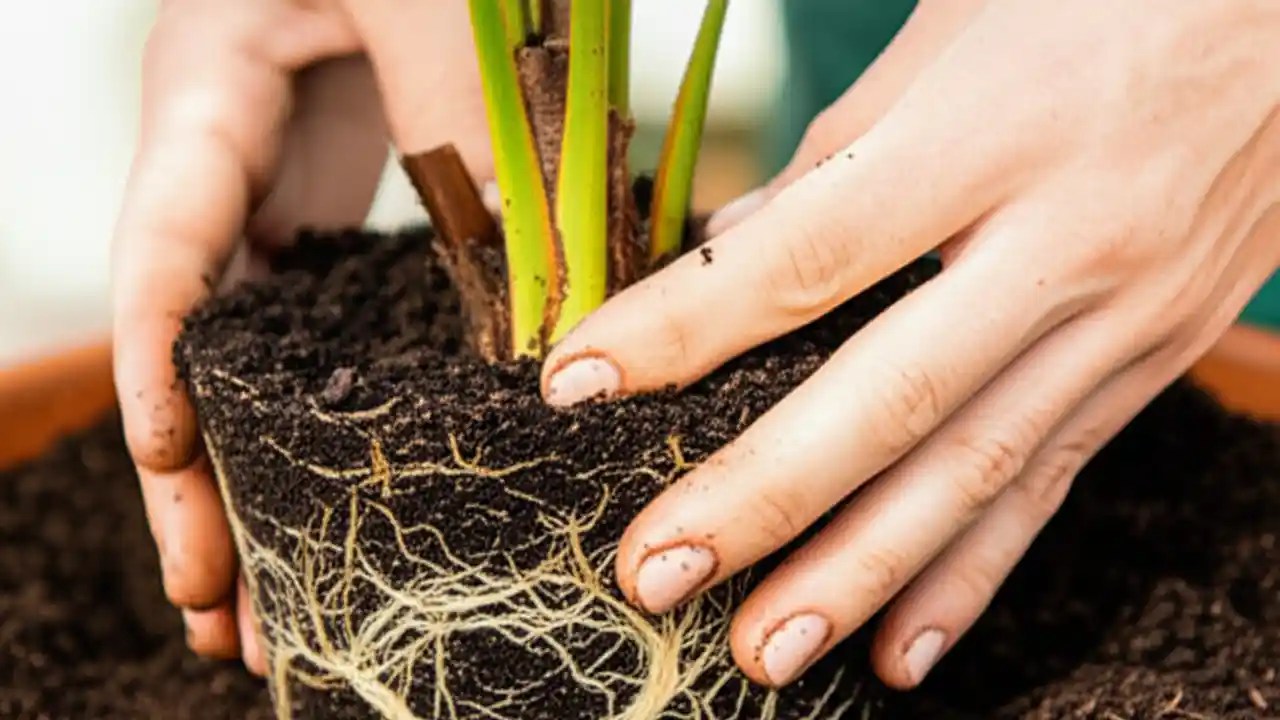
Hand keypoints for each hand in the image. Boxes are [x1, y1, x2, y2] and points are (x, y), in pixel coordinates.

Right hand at [111, 0, 489, 671]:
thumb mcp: (425, 1)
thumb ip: (469, 126)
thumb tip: (546, 302)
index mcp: (208, 99)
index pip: (163, 251)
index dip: (157, 367)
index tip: (176, 468)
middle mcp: (227, 165)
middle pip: (193, 345)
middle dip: (200, 481)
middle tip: (223, 609)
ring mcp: (277, 191)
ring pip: (252, 353)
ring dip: (263, 473)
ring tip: (277, 591)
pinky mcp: (331, 204)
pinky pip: (319, 322)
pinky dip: (326, 411)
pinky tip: (348, 484)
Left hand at [540, 0, 1279, 689]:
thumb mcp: (950, 35)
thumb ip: (838, 156)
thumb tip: (735, 254)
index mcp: (987, 135)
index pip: (803, 258)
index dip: (682, 328)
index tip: (578, 384)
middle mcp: (1061, 242)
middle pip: (886, 397)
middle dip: (760, 499)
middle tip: (653, 576)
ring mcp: (1122, 315)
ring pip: (973, 469)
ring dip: (860, 575)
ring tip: (764, 651)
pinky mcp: (1155, 360)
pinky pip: (1051, 480)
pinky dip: (972, 575)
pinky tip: (902, 650)